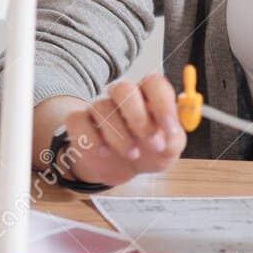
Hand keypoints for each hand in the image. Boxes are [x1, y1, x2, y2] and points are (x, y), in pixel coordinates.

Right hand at [58, 74, 186, 186]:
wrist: (122, 168)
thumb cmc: (149, 152)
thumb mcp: (169, 149)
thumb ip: (174, 139)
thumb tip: (171, 132)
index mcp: (148, 97)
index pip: (153, 83)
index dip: (163, 103)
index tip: (170, 129)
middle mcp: (123, 98)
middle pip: (123, 88)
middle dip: (138, 117)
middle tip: (152, 143)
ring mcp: (99, 108)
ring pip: (102, 108)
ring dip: (120, 136)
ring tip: (133, 155)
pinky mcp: (79, 122)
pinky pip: (79, 122)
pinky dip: (93, 139)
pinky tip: (105, 152)